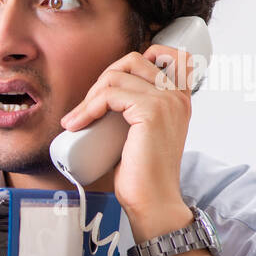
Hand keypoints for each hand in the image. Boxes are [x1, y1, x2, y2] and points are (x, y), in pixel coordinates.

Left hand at [58, 44, 194, 225]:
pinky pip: (110, 94)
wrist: (152, 201)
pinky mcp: (152, 111)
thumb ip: (133, 111)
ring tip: (77, 120)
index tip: (109, 88)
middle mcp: (177, 95)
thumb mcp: (138, 133)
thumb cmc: (142, 174)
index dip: (133, 61)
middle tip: (87, 110)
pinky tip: (77, 124)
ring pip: (116, 76)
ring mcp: (166, 101)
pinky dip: (87, 107)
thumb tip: (101, 97)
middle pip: (132, 60)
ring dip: (89, 97)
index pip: (167, 54)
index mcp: (179, 99)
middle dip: (102, 80)